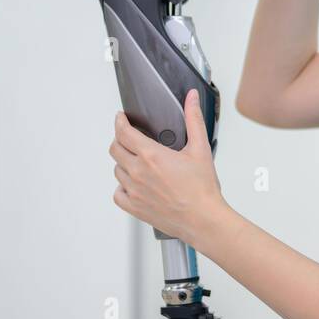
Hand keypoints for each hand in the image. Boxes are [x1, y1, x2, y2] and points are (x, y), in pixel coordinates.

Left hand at [110, 89, 227, 251]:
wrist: (203, 219)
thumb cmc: (202, 189)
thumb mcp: (200, 148)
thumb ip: (194, 120)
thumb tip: (191, 99)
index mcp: (151, 155)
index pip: (123, 132)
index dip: (119, 121)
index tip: (121, 118)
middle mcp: (138, 172)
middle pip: (115, 149)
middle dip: (120, 139)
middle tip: (128, 138)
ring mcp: (134, 191)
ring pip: (117, 170)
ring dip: (123, 162)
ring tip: (137, 162)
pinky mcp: (135, 208)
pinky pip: (118, 194)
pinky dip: (122, 187)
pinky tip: (133, 184)